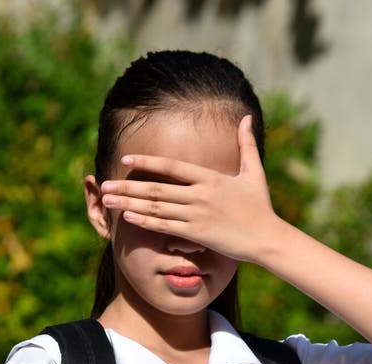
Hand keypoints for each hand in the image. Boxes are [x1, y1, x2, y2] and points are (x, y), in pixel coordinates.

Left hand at [100, 116, 279, 262]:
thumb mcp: (254, 173)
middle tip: (104, 186)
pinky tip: (127, 219)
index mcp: (210, 178)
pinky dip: (145, 222)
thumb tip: (246, 117)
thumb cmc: (261, 207)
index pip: (172, 166)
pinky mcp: (197, 235)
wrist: (267, 239)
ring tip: (107, 201)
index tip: (126, 159)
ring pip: (156, 208)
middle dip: (127, 187)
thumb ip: (247, 144)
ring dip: (129, 205)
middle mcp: (200, 195)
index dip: (147, 161)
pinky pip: (165, 228)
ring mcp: (197, 215)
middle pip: (156, 188)